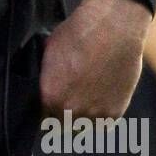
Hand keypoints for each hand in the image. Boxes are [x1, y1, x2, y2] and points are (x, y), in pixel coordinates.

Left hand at [39, 0, 149, 118]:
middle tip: (66, 101)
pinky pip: (101, 124)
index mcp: (49, 98)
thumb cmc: (79, 34)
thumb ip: (44, 78)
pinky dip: (99, 115)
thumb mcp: (48, 53)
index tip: (48, 104)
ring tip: (83, 100)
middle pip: (59, 127)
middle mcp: (70, 112)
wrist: (115, 26)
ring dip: (80, 119)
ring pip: (80, 128)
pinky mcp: (115, 113)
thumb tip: (40, 88)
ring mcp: (94, 115)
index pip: (39, 118)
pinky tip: (98, 98)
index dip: (43, 111)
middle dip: (59, 116)